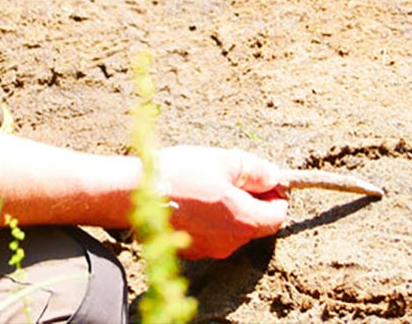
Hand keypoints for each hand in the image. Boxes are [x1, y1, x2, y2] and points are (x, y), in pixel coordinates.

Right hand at [158, 146, 287, 258]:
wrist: (134, 193)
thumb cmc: (180, 174)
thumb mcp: (222, 161)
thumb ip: (254, 169)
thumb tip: (274, 176)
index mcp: (245, 220)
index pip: (277, 215)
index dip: (275, 194)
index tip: (263, 177)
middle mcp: (231, 241)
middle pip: (256, 223)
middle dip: (251, 199)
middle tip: (231, 174)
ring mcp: (209, 248)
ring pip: (232, 229)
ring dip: (229, 208)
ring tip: (207, 183)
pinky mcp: (191, 249)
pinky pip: (211, 234)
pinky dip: (210, 218)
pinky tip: (192, 199)